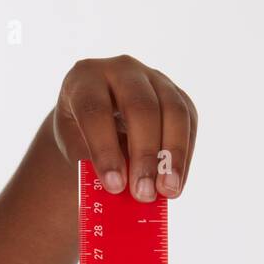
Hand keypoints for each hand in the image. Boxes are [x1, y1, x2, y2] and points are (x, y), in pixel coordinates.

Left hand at [52, 54, 196, 201]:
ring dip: (173, 156)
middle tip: (144, 194)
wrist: (98, 127)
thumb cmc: (81, 140)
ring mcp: (153, 78)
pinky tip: (176, 184)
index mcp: (84, 79)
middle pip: (140, 107)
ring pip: (173, 111)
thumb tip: (122, 189)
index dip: (105, 150)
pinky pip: (188, 122)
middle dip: (145, 154)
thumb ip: (93, 167)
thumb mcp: (75, 151)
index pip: (95, 110)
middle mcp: (120, 69)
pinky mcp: (177, 94)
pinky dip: (184, 157)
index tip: (114, 187)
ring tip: (167, 192)